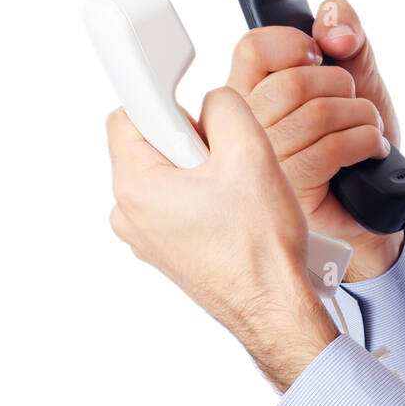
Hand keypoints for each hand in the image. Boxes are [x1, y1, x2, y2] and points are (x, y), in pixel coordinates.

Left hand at [106, 87, 338, 390]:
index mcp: (136, 187)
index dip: (172, 105)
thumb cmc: (260, 247)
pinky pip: (184, 202)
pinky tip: (240, 212)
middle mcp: (130, 213)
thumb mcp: (251, 153)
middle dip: (198, 142)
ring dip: (207, 171)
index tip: (203, 119)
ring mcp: (148, 235)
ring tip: (241, 193)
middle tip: (233, 163)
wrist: (274, 305)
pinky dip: (210, 197)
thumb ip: (226, 106)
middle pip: (156, 144)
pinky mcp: (169, 248)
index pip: (130, 115)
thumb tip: (214, 99)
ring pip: (173, 174)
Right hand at [226, 0, 404, 278]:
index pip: (252, 48)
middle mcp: (247, 128)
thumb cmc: (355, 140)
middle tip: (356, 101)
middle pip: (291, 82)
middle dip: (342, 85)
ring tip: (369, 129)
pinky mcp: (290, 190)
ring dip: (362, 116)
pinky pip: (331, 147)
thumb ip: (345, 32)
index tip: (320, 54)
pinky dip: (365, 140)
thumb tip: (334, 27)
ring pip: (316, 114)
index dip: (292, 42)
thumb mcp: (358, 73)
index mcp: (251, 93)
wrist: (377, 202)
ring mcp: (264, 163)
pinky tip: (370, 149)